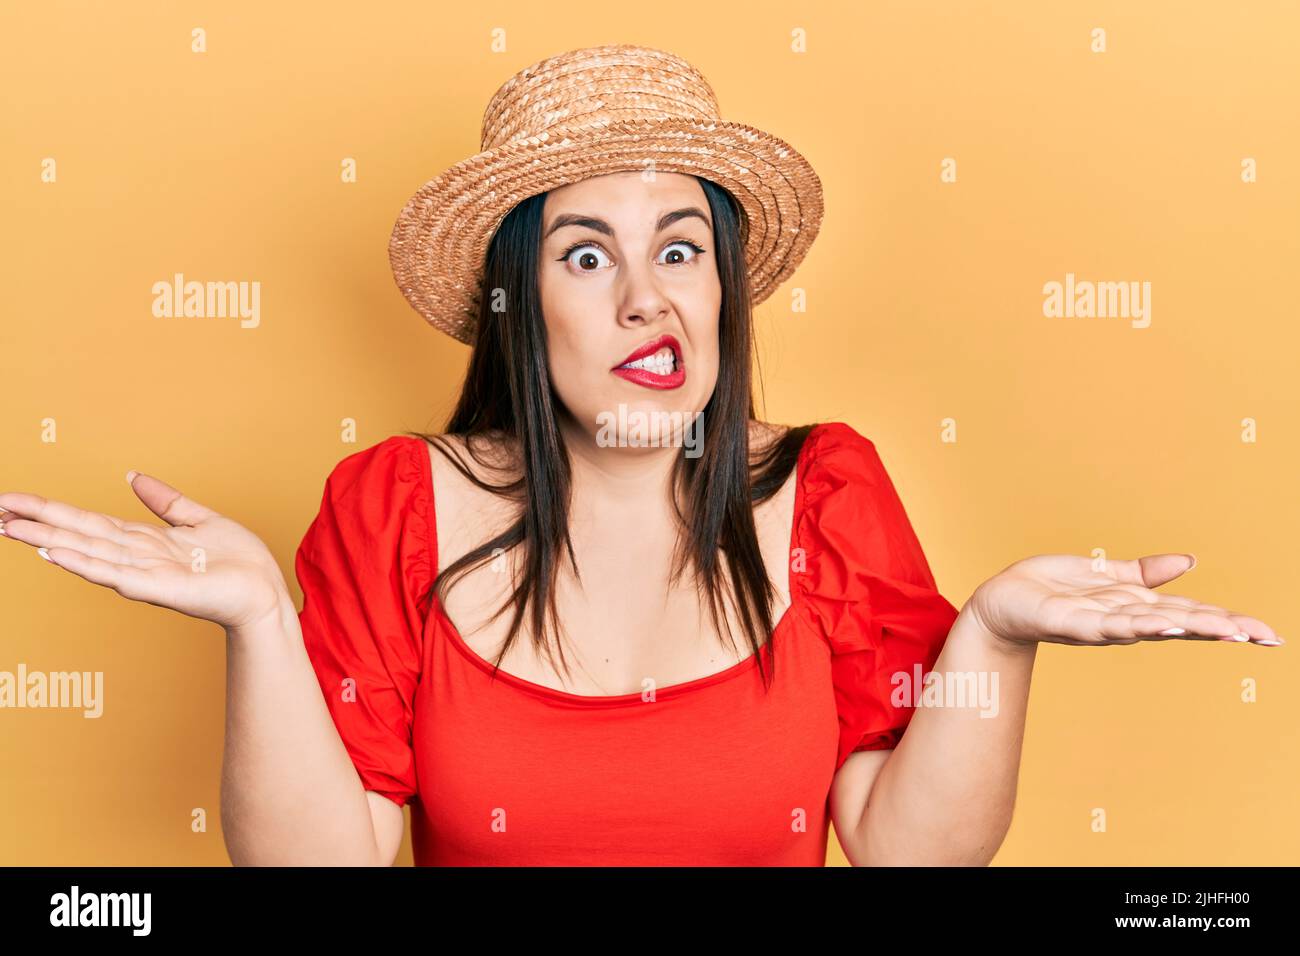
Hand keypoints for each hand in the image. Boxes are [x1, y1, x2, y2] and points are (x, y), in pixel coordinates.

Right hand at [0, 470, 288, 630]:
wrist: (265, 592)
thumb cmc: (237, 563)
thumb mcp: (199, 520)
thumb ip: (165, 501)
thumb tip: (132, 476)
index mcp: (143, 542)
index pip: (87, 522)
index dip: (51, 510)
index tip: (13, 499)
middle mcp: (136, 558)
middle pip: (78, 535)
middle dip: (37, 523)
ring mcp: (145, 575)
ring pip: (89, 553)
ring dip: (50, 541)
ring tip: (11, 529)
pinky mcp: (162, 589)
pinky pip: (117, 574)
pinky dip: (85, 563)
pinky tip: (56, 554)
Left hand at [965, 553, 1283, 649]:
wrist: (1004, 600)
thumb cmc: (1053, 588)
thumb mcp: (1106, 573)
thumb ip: (1147, 572)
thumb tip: (1191, 561)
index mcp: (1137, 606)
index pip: (1192, 613)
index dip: (1229, 621)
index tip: (1268, 633)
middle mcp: (1126, 620)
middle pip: (1182, 623)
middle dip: (1222, 628)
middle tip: (1263, 636)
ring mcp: (1102, 624)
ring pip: (1153, 626)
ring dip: (1189, 628)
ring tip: (1227, 630)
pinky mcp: (1073, 622)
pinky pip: (1109, 624)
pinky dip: (1136, 625)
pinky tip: (1161, 625)